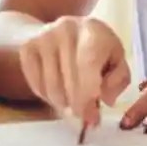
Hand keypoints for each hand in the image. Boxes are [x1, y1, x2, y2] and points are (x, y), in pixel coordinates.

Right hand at [18, 16, 128, 130]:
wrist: (68, 28)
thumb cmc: (98, 48)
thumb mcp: (117, 59)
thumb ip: (118, 79)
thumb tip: (105, 99)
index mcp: (93, 31)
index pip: (87, 65)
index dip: (89, 95)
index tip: (92, 116)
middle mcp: (66, 30)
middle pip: (68, 82)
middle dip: (79, 106)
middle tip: (86, 117)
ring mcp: (43, 37)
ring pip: (51, 88)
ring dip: (64, 104)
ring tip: (74, 101)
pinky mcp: (27, 48)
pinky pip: (36, 86)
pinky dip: (48, 98)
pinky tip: (59, 91)